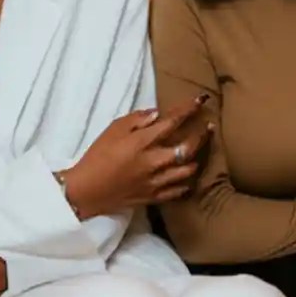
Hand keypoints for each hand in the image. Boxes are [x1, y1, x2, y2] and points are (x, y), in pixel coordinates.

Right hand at [61, 95, 212, 218]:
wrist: (87, 191)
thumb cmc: (96, 156)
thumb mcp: (111, 130)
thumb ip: (136, 120)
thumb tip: (157, 114)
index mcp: (143, 142)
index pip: (172, 122)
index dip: (188, 109)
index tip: (200, 100)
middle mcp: (154, 161)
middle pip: (187, 147)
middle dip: (201, 135)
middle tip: (208, 126)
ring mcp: (156, 181)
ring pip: (188, 170)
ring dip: (197, 158)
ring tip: (199, 150)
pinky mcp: (154, 196)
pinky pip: (179, 190)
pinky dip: (187, 181)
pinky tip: (187, 173)